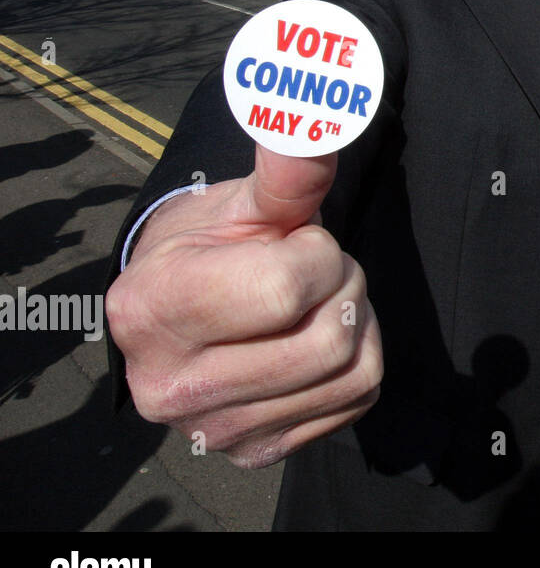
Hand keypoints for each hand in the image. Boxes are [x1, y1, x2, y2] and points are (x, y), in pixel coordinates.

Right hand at [106, 144, 382, 467]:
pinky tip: (319, 337)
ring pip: (354, 373)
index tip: (295, 240)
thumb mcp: (244, 200)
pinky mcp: (256, 451)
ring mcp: (213, 429)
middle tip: (317, 269)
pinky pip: (357, 402)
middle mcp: (169, 385)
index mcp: (152, 310)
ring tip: (316, 301)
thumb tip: (322, 116)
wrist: (183, 309)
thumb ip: (287, 169)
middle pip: (328, 340)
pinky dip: (359, 361)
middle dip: (343, 285)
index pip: (286, 288)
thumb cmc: (213, 244)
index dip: (316, 252)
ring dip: (358, 322)